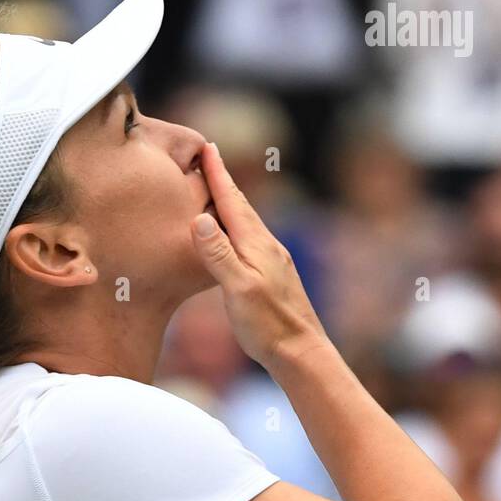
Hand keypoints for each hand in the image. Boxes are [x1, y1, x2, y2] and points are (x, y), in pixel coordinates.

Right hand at [191, 140, 326, 372]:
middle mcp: (267, 246)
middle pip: (241, 207)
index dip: (218, 175)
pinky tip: (237, 238)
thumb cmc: (268, 324)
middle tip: (210, 159)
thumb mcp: (237, 289)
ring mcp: (273, 261)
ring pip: (248, 224)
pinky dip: (238, 228)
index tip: (207, 148)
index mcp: (256, 244)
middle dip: (224, 182)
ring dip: (231, 204)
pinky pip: (251, 241)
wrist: (301, 352)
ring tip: (219, 192)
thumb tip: (200, 217)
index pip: (231, 201)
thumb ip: (219, 253)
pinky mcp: (274, 277)